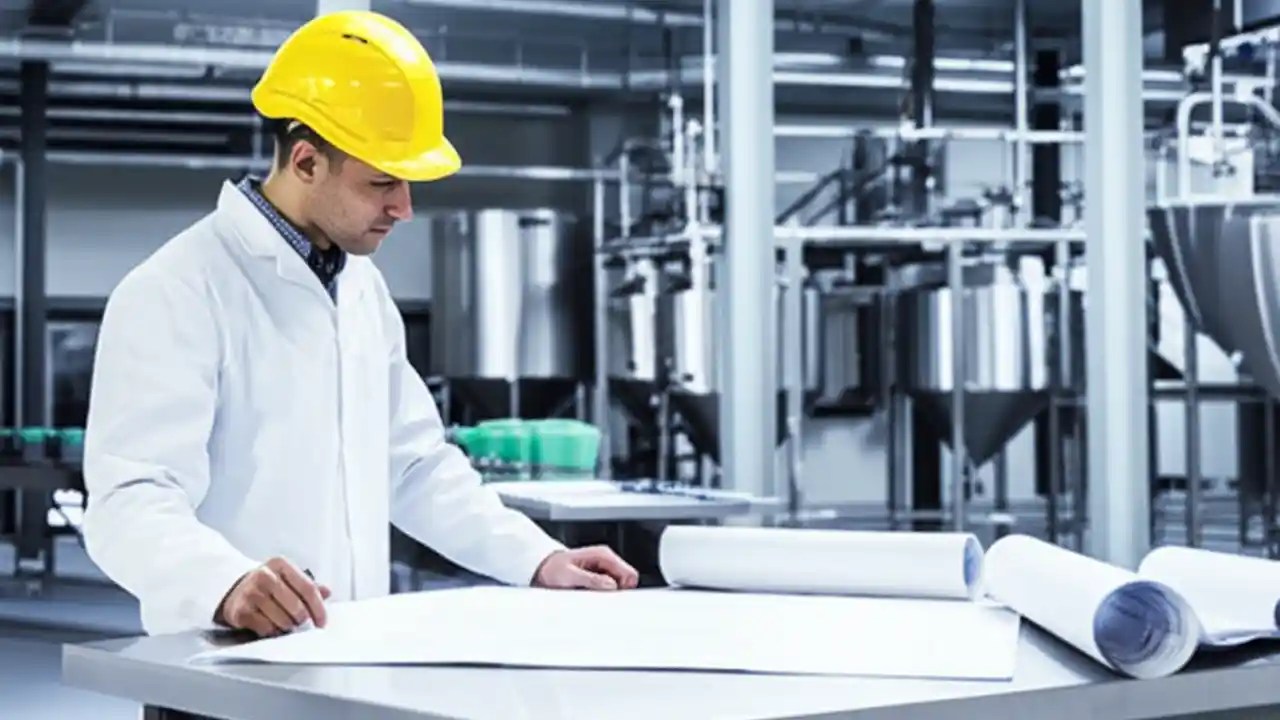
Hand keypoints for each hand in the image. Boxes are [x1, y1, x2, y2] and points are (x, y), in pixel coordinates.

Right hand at [215, 556, 331, 636]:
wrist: (233, 589)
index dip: (319, 608)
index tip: (322, 622)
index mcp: (280, 564)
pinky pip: (267, 629)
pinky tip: (272, 626)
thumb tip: (327, 592)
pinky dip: (274, 632)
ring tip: (287, 624)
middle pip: (297, 607)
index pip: (308, 588)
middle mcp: (265, 576)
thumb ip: (307, 586)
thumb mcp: (286, 578)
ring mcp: (251, 593)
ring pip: (283, 620)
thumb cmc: (266, 585)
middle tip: (303, 625)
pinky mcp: (241, 611)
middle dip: (303, 620)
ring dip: (289, 627)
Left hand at [533, 545, 638, 590]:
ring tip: (588, 595)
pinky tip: (588, 595)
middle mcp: (606, 560)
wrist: (542, 568)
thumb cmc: (552, 569)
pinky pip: (609, 589)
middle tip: (597, 598)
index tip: (612, 599)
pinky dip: (602, 595)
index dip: (624, 588)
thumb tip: (610, 585)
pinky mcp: (599, 577)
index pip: (629, 574)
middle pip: (627, 581)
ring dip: (607, 594)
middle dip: (616, 592)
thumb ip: (591, 580)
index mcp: (603, 555)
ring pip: (618, 586)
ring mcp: (603, 568)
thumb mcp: (569, 575)